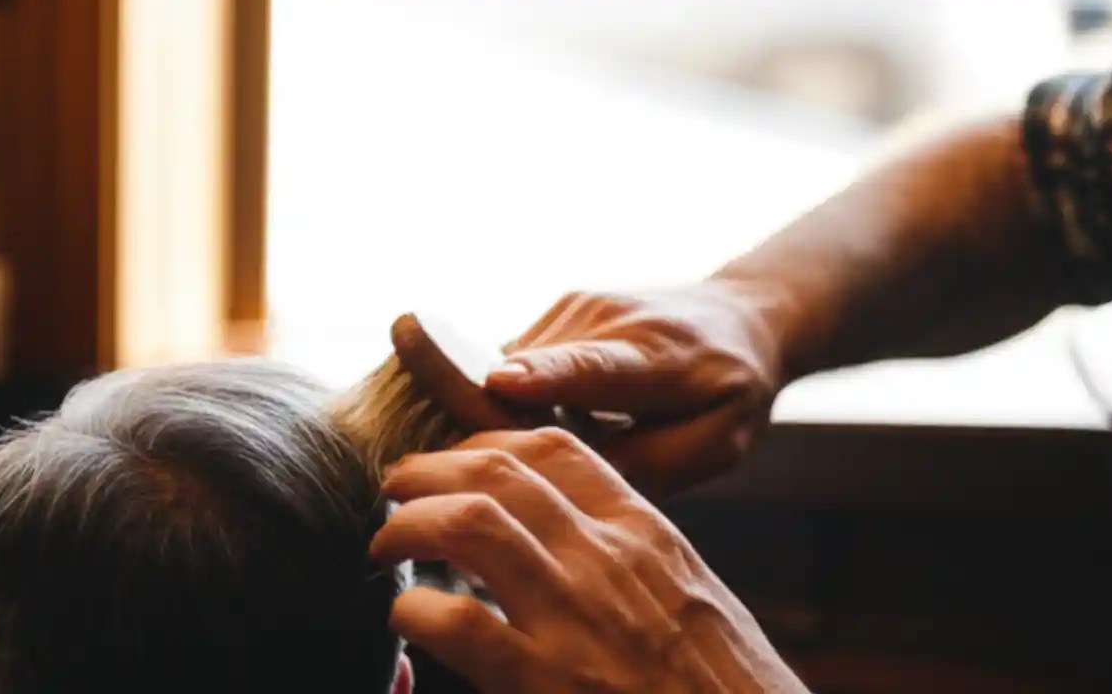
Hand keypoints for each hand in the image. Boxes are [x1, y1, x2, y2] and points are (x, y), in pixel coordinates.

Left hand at [372, 427, 807, 693]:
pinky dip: (418, 613)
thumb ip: (627, 561)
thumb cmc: (725, 684)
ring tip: (386, 543)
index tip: (453, 458)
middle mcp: (609, 559)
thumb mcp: (687, 597)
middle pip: (498, 471)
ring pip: (470, 523)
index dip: (484, 441)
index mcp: (644, 534)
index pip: (555, 449)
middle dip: (430, 469)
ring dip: (410, 524)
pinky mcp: (549, 683)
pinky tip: (408, 621)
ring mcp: (578, 618)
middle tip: (397, 487)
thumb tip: (560, 541)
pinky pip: (460, 624)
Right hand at [486, 283, 779, 497]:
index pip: (592, 366)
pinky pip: (521, 361)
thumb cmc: (731, 390)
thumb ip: (650, 464)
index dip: (545, 377)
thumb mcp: (718, 441)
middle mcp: (610, 317)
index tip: (500, 383)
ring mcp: (579, 304)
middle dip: (515, 424)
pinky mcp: (559, 305)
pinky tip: (578, 403)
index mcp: (657, 357)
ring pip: (516, 372)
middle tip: (544, 462)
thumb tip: (571, 478)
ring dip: (527, 411)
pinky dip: (534, 392)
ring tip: (584, 426)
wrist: (741, 315)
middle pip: (533, 380)